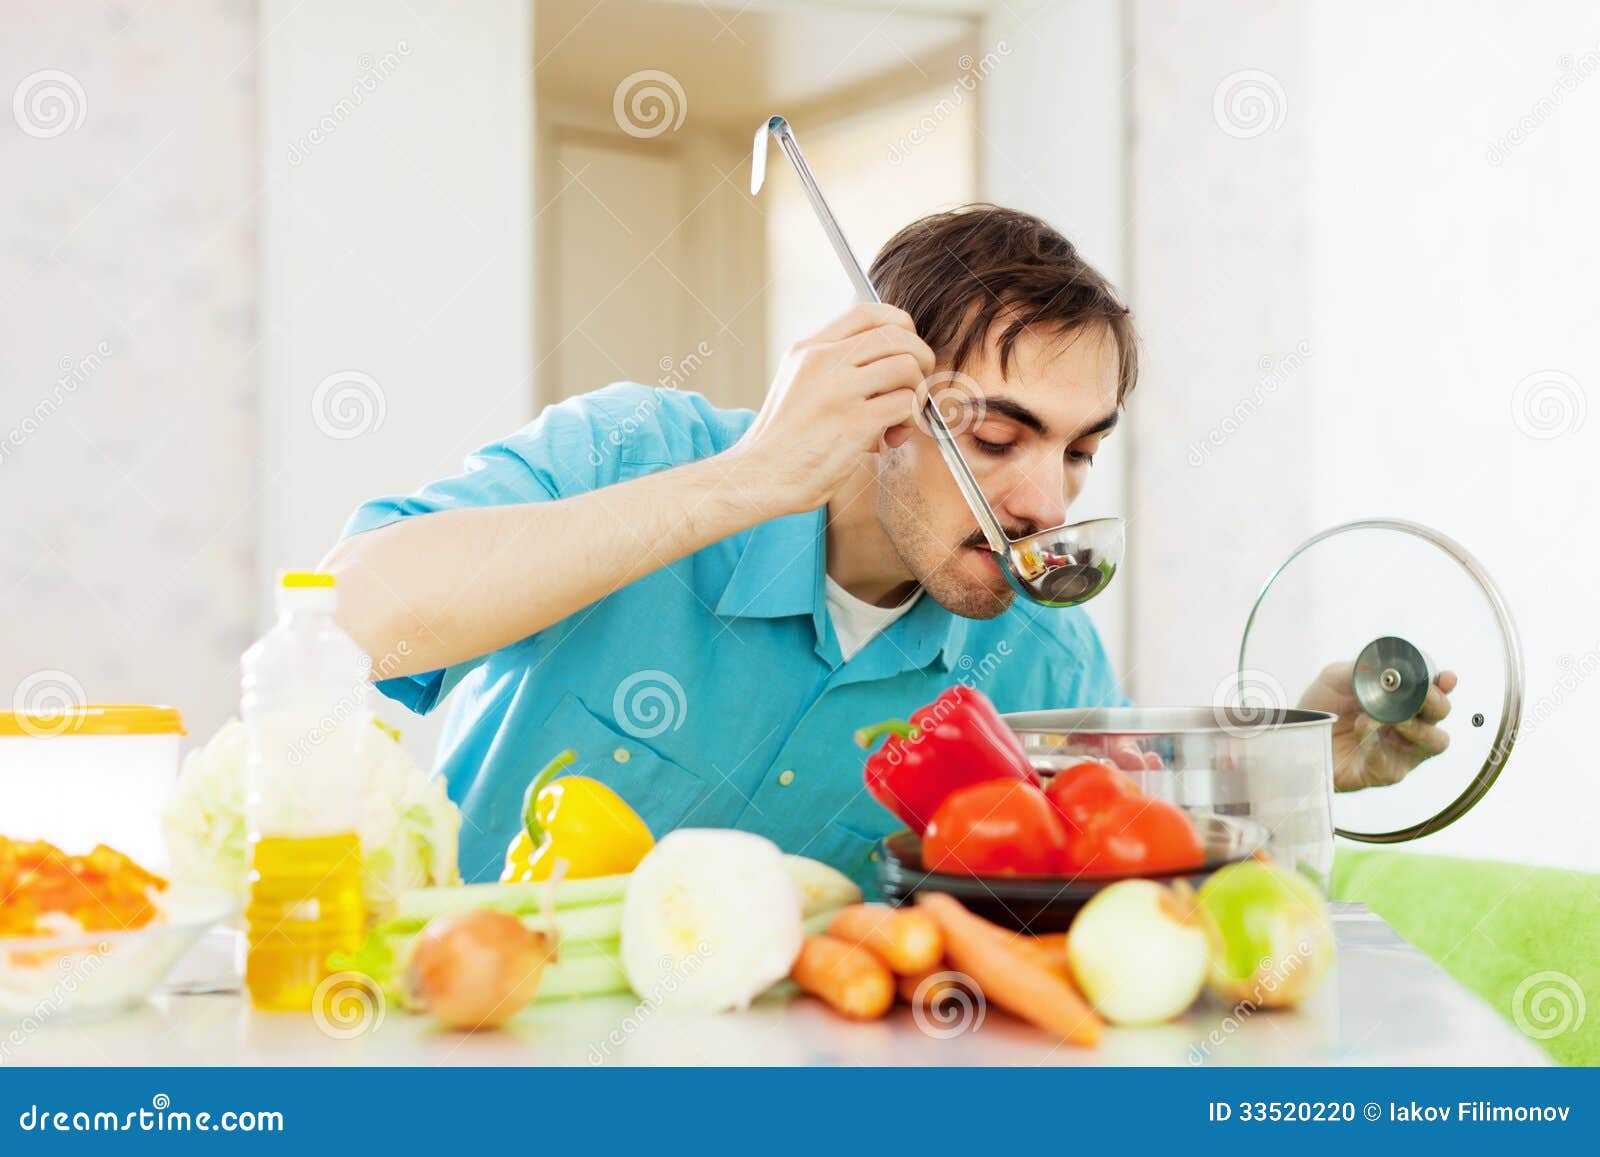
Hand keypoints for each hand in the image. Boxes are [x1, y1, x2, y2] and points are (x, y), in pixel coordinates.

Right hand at [728, 302, 931, 513]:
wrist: (757, 478)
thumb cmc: (783, 442)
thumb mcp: (797, 385)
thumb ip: (832, 367)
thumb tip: (886, 361)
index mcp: (808, 348)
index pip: (868, 311)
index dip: (900, 326)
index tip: (905, 352)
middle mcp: (823, 360)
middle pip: (897, 334)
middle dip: (919, 360)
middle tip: (912, 388)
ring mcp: (838, 389)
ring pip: (907, 366)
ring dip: (916, 393)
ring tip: (898, 420)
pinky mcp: (854, 422)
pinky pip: (905, 403)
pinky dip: (909, 421)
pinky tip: (891, 438)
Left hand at [1297, 662, 1457, 790]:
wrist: (1297, 737)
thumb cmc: (1322, 708)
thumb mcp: (1336, 679)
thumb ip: (1363, 670)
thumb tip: (1389, 667)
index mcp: (1403, 699)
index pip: (1435, 689)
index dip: (1445, 683)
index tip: (1445, 679)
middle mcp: (1410, 723)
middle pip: (1441, 714)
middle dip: (1435, 703)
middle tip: (1419, 696)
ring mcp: (1402, 750)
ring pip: (1435, 742)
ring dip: (1418, 728)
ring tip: (1394, 719)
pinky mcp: (1387, 772)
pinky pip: (1394, 763)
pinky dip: (1379, 745)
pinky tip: (1363, 731)